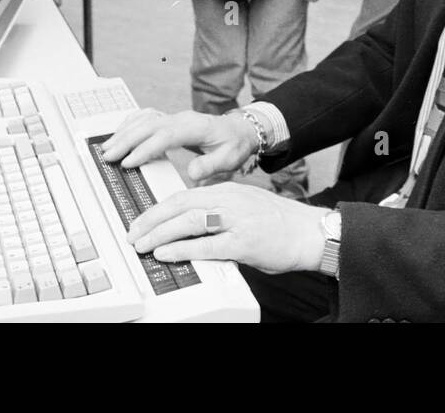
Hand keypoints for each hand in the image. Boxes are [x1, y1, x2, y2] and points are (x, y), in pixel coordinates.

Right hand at [100, 108, 257, 183]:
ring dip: (124, 132)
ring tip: (107, 148)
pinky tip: (120, 133)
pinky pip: (146, 116)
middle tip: (108, 156)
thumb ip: (212, 166)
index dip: (145, 148)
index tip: (129, 162)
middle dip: (126, 140)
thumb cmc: (234, 144)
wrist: (240, 130)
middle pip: (149, 125)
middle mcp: (182, 118)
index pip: (165, 135)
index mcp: (196, 127)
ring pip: (144, 119)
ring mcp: (175, 117)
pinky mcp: (170, 119)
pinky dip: (130, 123)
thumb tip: (192, 172)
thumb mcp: (230, 158)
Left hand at [127, 182, 327, 274]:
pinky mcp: (244, 242)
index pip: (184, 195)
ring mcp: (237, 219)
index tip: (141, 220)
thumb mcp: (246, 208)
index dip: (158, 208)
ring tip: (142, 244)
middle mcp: (230, 200)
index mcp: (228, 191)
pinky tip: (167, 254)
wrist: (311, 233)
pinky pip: (207, 245)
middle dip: (151, 219)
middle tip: (132, 233)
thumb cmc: (281, 224)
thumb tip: (192, 228)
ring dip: (160, 232)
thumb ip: (220, 213)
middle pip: (180, 203)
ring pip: (189, 220)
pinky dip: (182, 248)